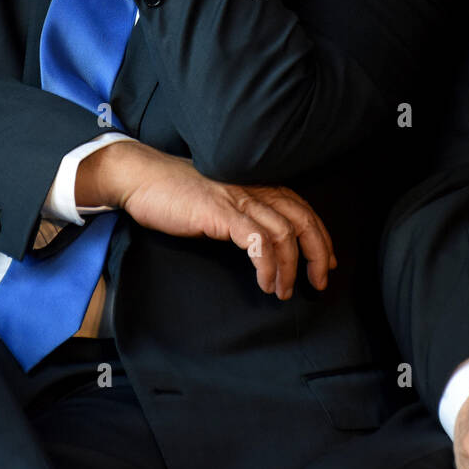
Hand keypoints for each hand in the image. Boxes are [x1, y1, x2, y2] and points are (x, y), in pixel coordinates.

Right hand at [78, 140, 334, 298]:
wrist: (141, 177)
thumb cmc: (176, 192)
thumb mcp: (220, 200)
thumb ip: (242, 213)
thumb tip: (261, 241)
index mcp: (256, 184)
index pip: (302, 208)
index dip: (320, 236)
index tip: (326, 262)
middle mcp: (254, 188)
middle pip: (302, 219)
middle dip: (317, 253)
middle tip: (319, 282)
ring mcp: (238, 199)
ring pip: (283, 233)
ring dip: (290, 267)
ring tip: (284, 291)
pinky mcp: (220, 213)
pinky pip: (256, 241)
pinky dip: (267, 265)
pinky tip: (265, 282)